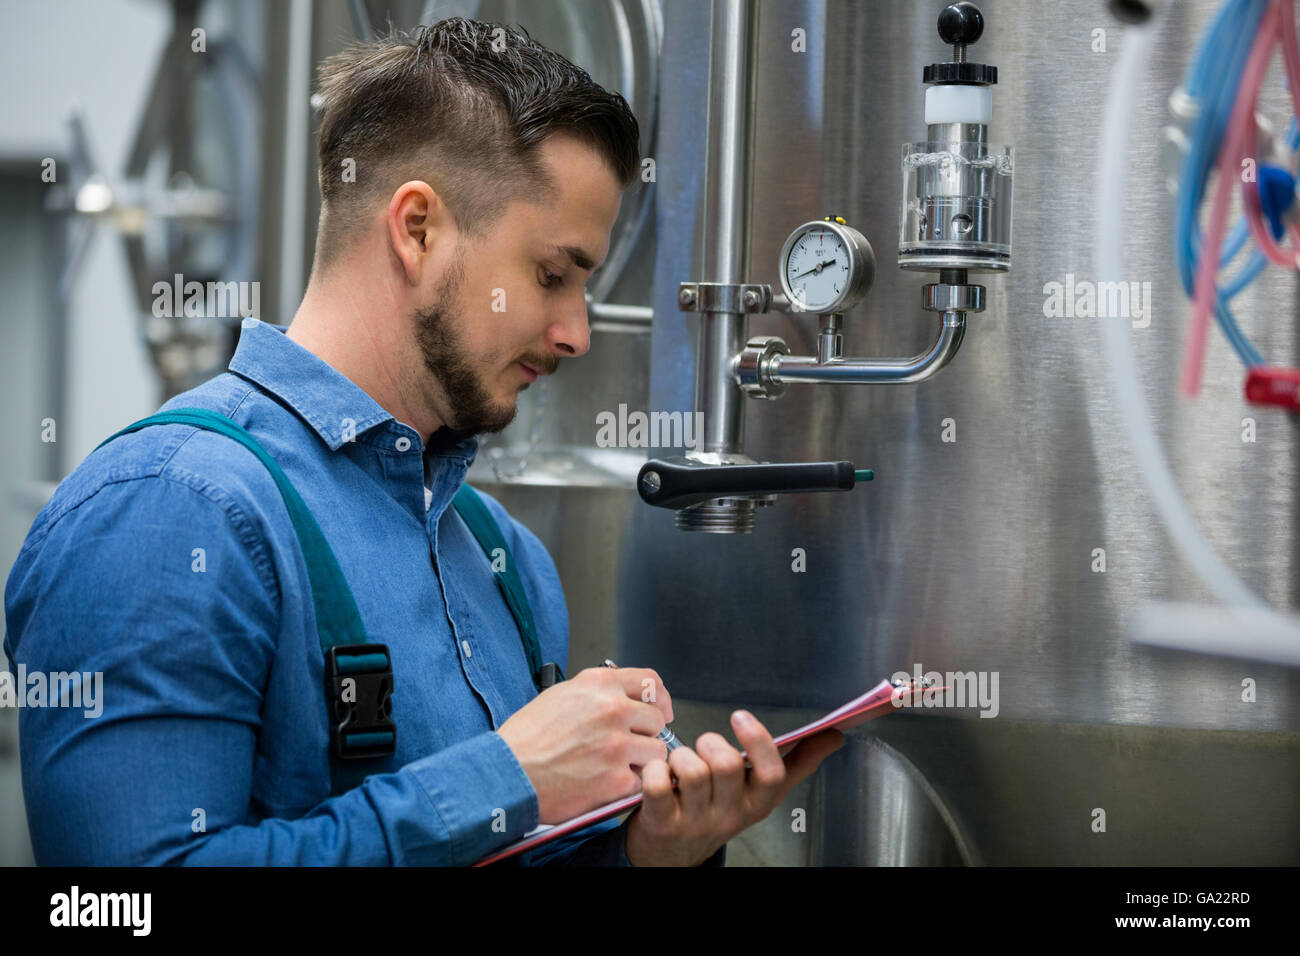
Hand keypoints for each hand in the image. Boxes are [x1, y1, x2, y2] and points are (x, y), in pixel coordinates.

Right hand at [498, 667, 671, 822]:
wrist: (507, 774)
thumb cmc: (526, 739)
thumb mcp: (560, 696)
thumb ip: (596, 692)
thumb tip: (622, 696)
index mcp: (598, 684)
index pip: (650, 681)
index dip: (659, 698)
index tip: (660, 710)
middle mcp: (612, 709)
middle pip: (658, 719)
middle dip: (647, 733)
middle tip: (629, 745)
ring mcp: (617, 745)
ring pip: (656, 751)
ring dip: (641, 760)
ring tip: (615, 765)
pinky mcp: (617, 779)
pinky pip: (641, 780)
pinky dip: (628, 785)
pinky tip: (605, 783)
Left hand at [623, 710, 844, 865]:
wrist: (673, 855)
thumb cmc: (718, 810)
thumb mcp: (759, 793)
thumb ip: (798, 763)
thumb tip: (836, 736)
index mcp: (757, 804)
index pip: (771, 775)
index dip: (758, 742)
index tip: (741, 716)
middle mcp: (729, 816)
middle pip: (728, 767)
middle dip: (712, 743)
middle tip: (704, 746)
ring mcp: (696, 822)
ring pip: (693, 772)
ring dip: (681, 756)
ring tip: (678, 763)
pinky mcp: (662, 823)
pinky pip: (657, 785)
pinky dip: (653, 769)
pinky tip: (656, 771)